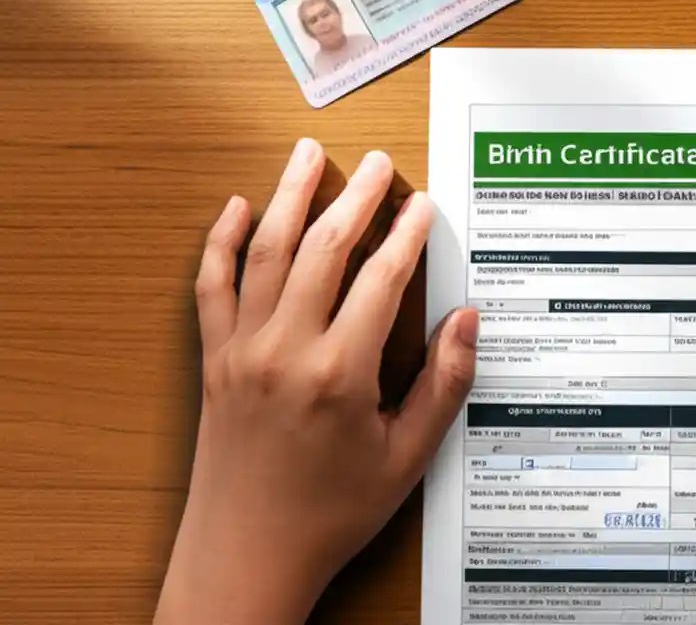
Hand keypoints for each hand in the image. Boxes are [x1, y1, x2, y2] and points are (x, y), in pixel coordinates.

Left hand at [155, 139, 477, 623]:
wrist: (247, 555)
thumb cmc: (330, 513)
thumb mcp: (407, 458)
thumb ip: (443, 386)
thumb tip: (468, 322)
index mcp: (339, 373)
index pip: (381, 279)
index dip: (407, 235)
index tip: (423, 206)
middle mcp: (285, 350)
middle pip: (323, 248)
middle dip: (356, 198)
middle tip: (378, 164)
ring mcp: (242, 350)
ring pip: (266, 251)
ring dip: (290, 196)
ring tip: (309, 155)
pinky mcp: (213, 359)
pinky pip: (211, 285)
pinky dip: (222, 241)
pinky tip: (239, 207)